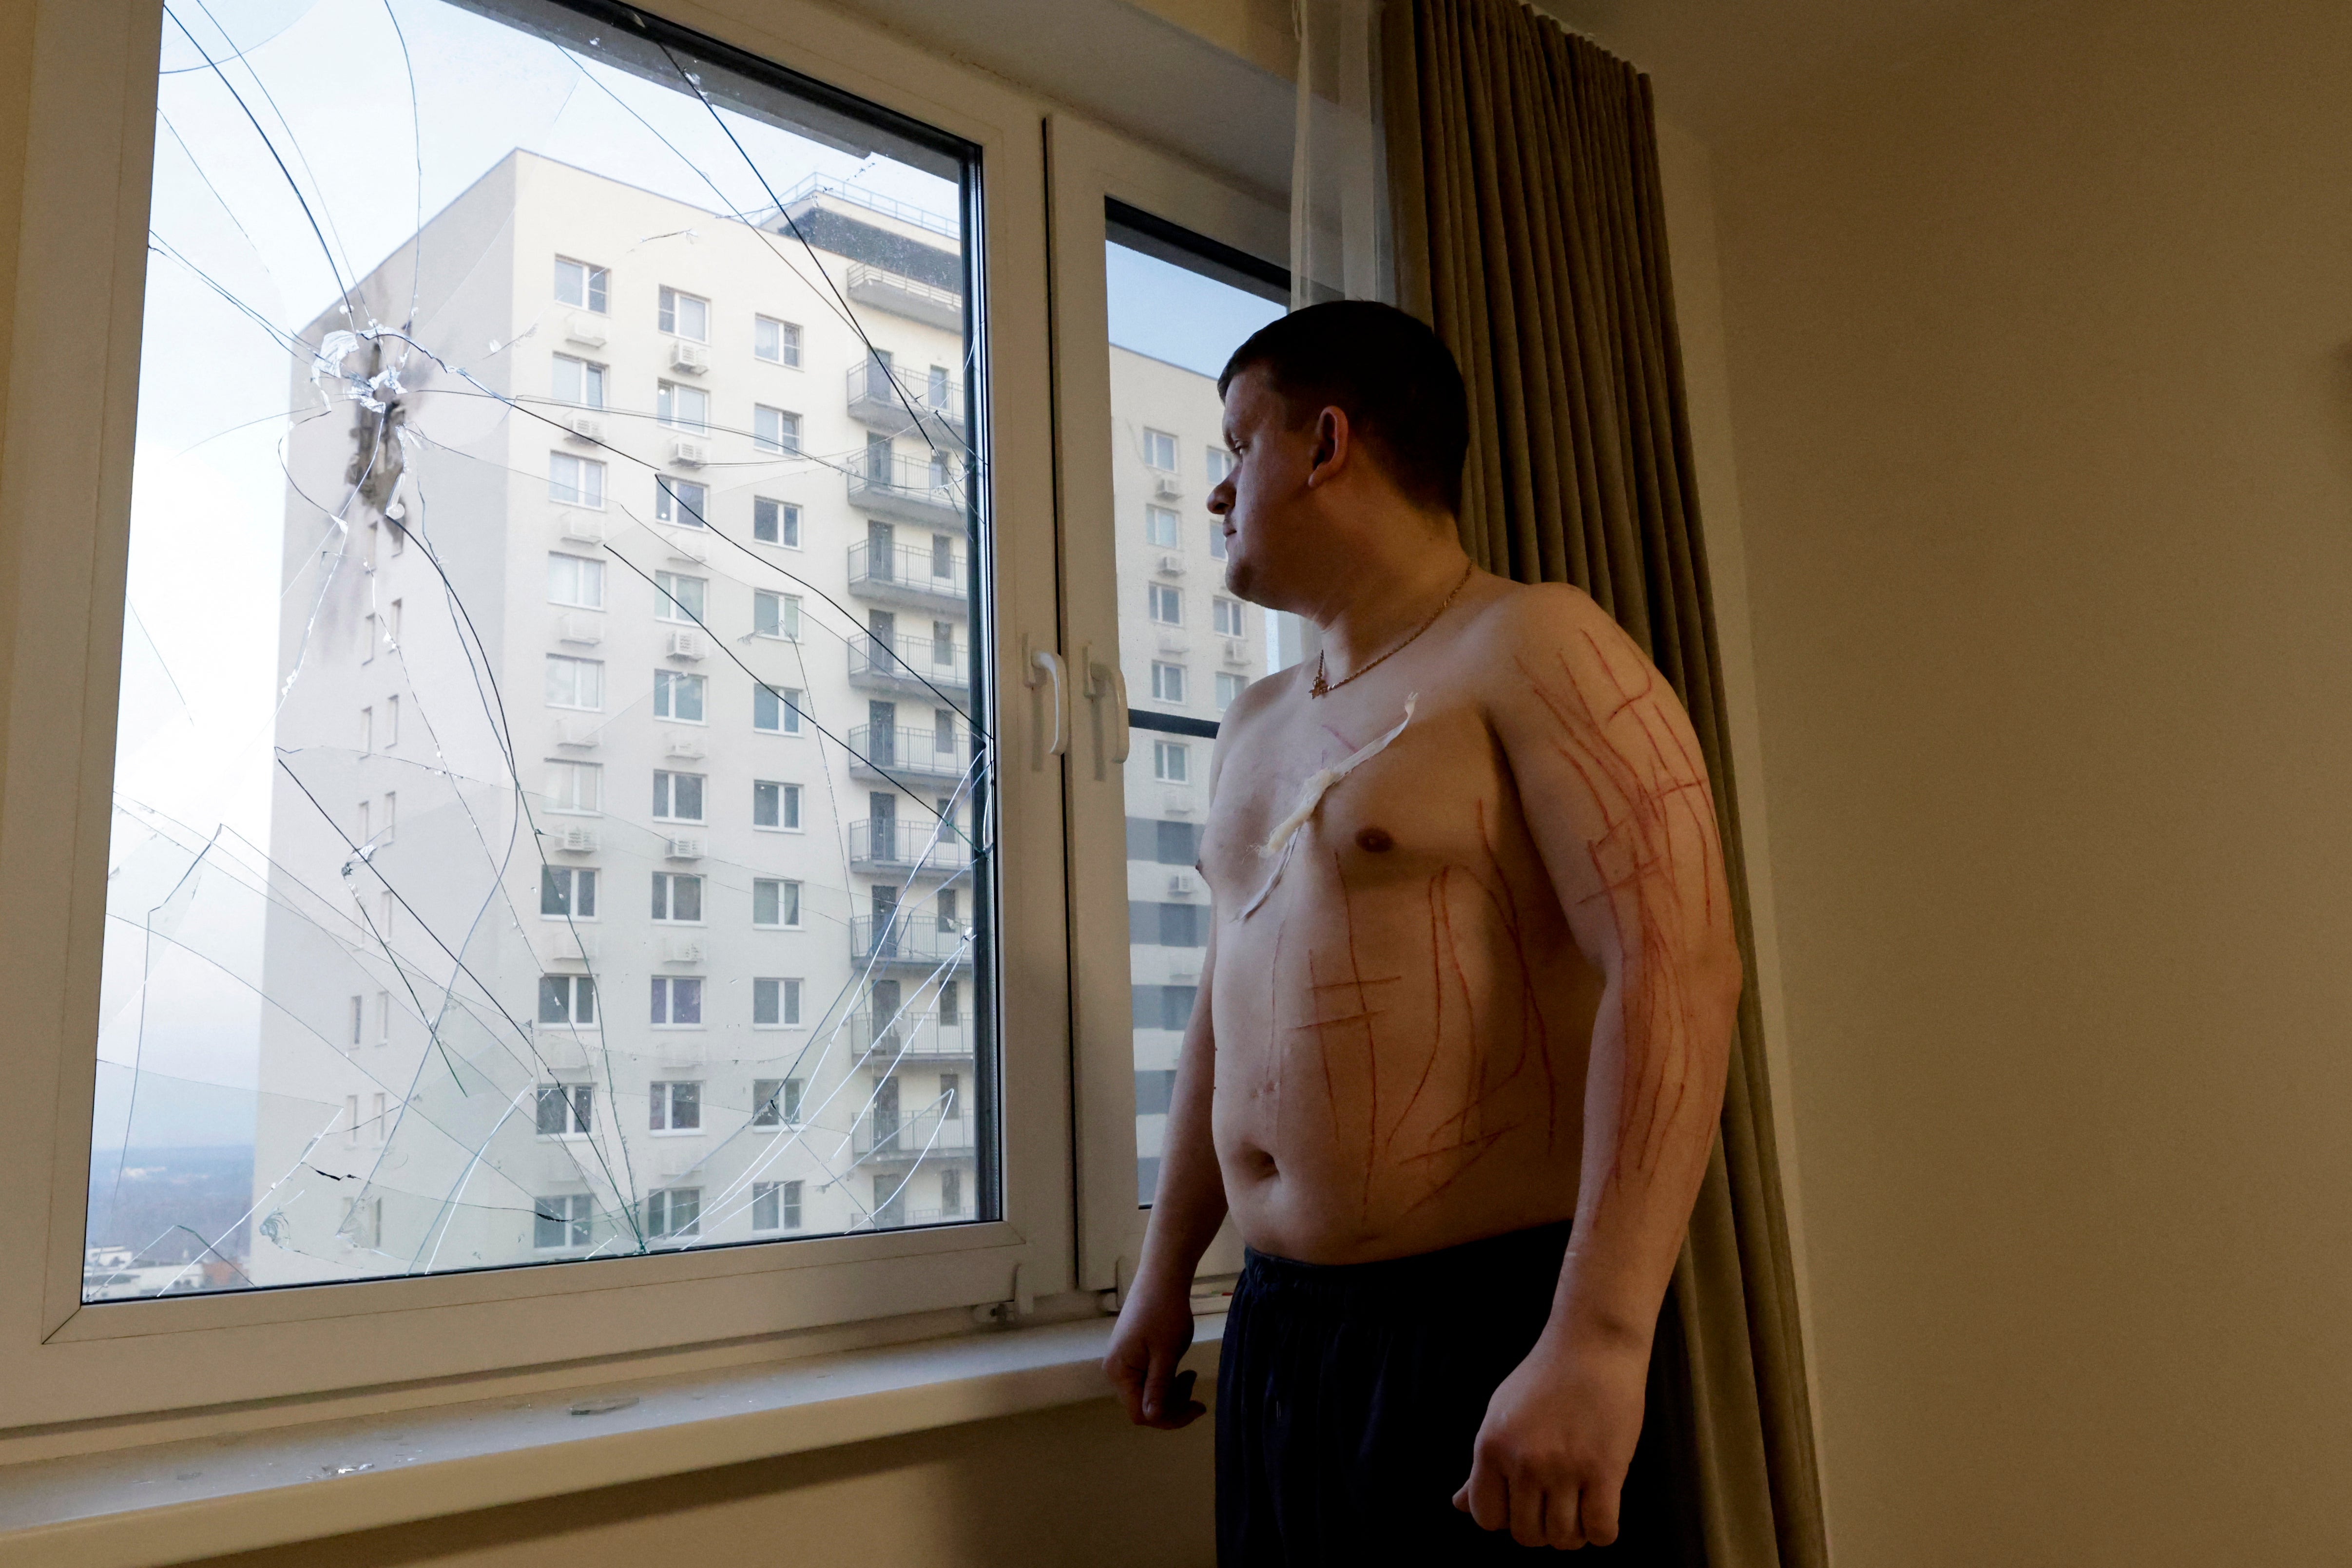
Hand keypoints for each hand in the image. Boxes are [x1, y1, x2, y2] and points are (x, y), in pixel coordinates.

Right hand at [1103, 1277, 1206, 1429]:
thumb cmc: (1165, 1313)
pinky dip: (1167, 1379)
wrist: (1162, 1277)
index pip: (1140, 1414)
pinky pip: (1148, 1378)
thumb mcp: (1166, 1354)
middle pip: (1143, 1405)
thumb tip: (1151, 1418)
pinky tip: (1180, 1368)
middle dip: (1173, 1404)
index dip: (1169, 1418)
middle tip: (1196, 1387)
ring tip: (1191, 1374)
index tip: (1196, 1407)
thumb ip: (1158, 1389)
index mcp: (1119, 1372)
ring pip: (1148, 1393)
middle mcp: (1116, 1370)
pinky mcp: (1132, 1353)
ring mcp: (1123, 1361)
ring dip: (1172, 1392)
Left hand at [1452, 1330, 1647, 1549]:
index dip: (1506, 1518)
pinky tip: (1600, 1509)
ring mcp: (1564, 1468)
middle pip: (1526, 1534)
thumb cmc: (1544, 1380)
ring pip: (1563, 1538)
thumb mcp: (1500, 1414)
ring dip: (1572, 1534)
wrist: (1592, 1346)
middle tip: (1554, 1506)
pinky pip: (1601, 1530)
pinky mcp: (1604, 1470)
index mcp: (1491, 1447)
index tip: (1522, 1503)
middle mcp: (1523, 1462)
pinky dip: (1601, 1532)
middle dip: (1540, 1529)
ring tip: (1578, 1508)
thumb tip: (1459, 1506)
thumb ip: (1482, 1466)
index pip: (1487, 1518)